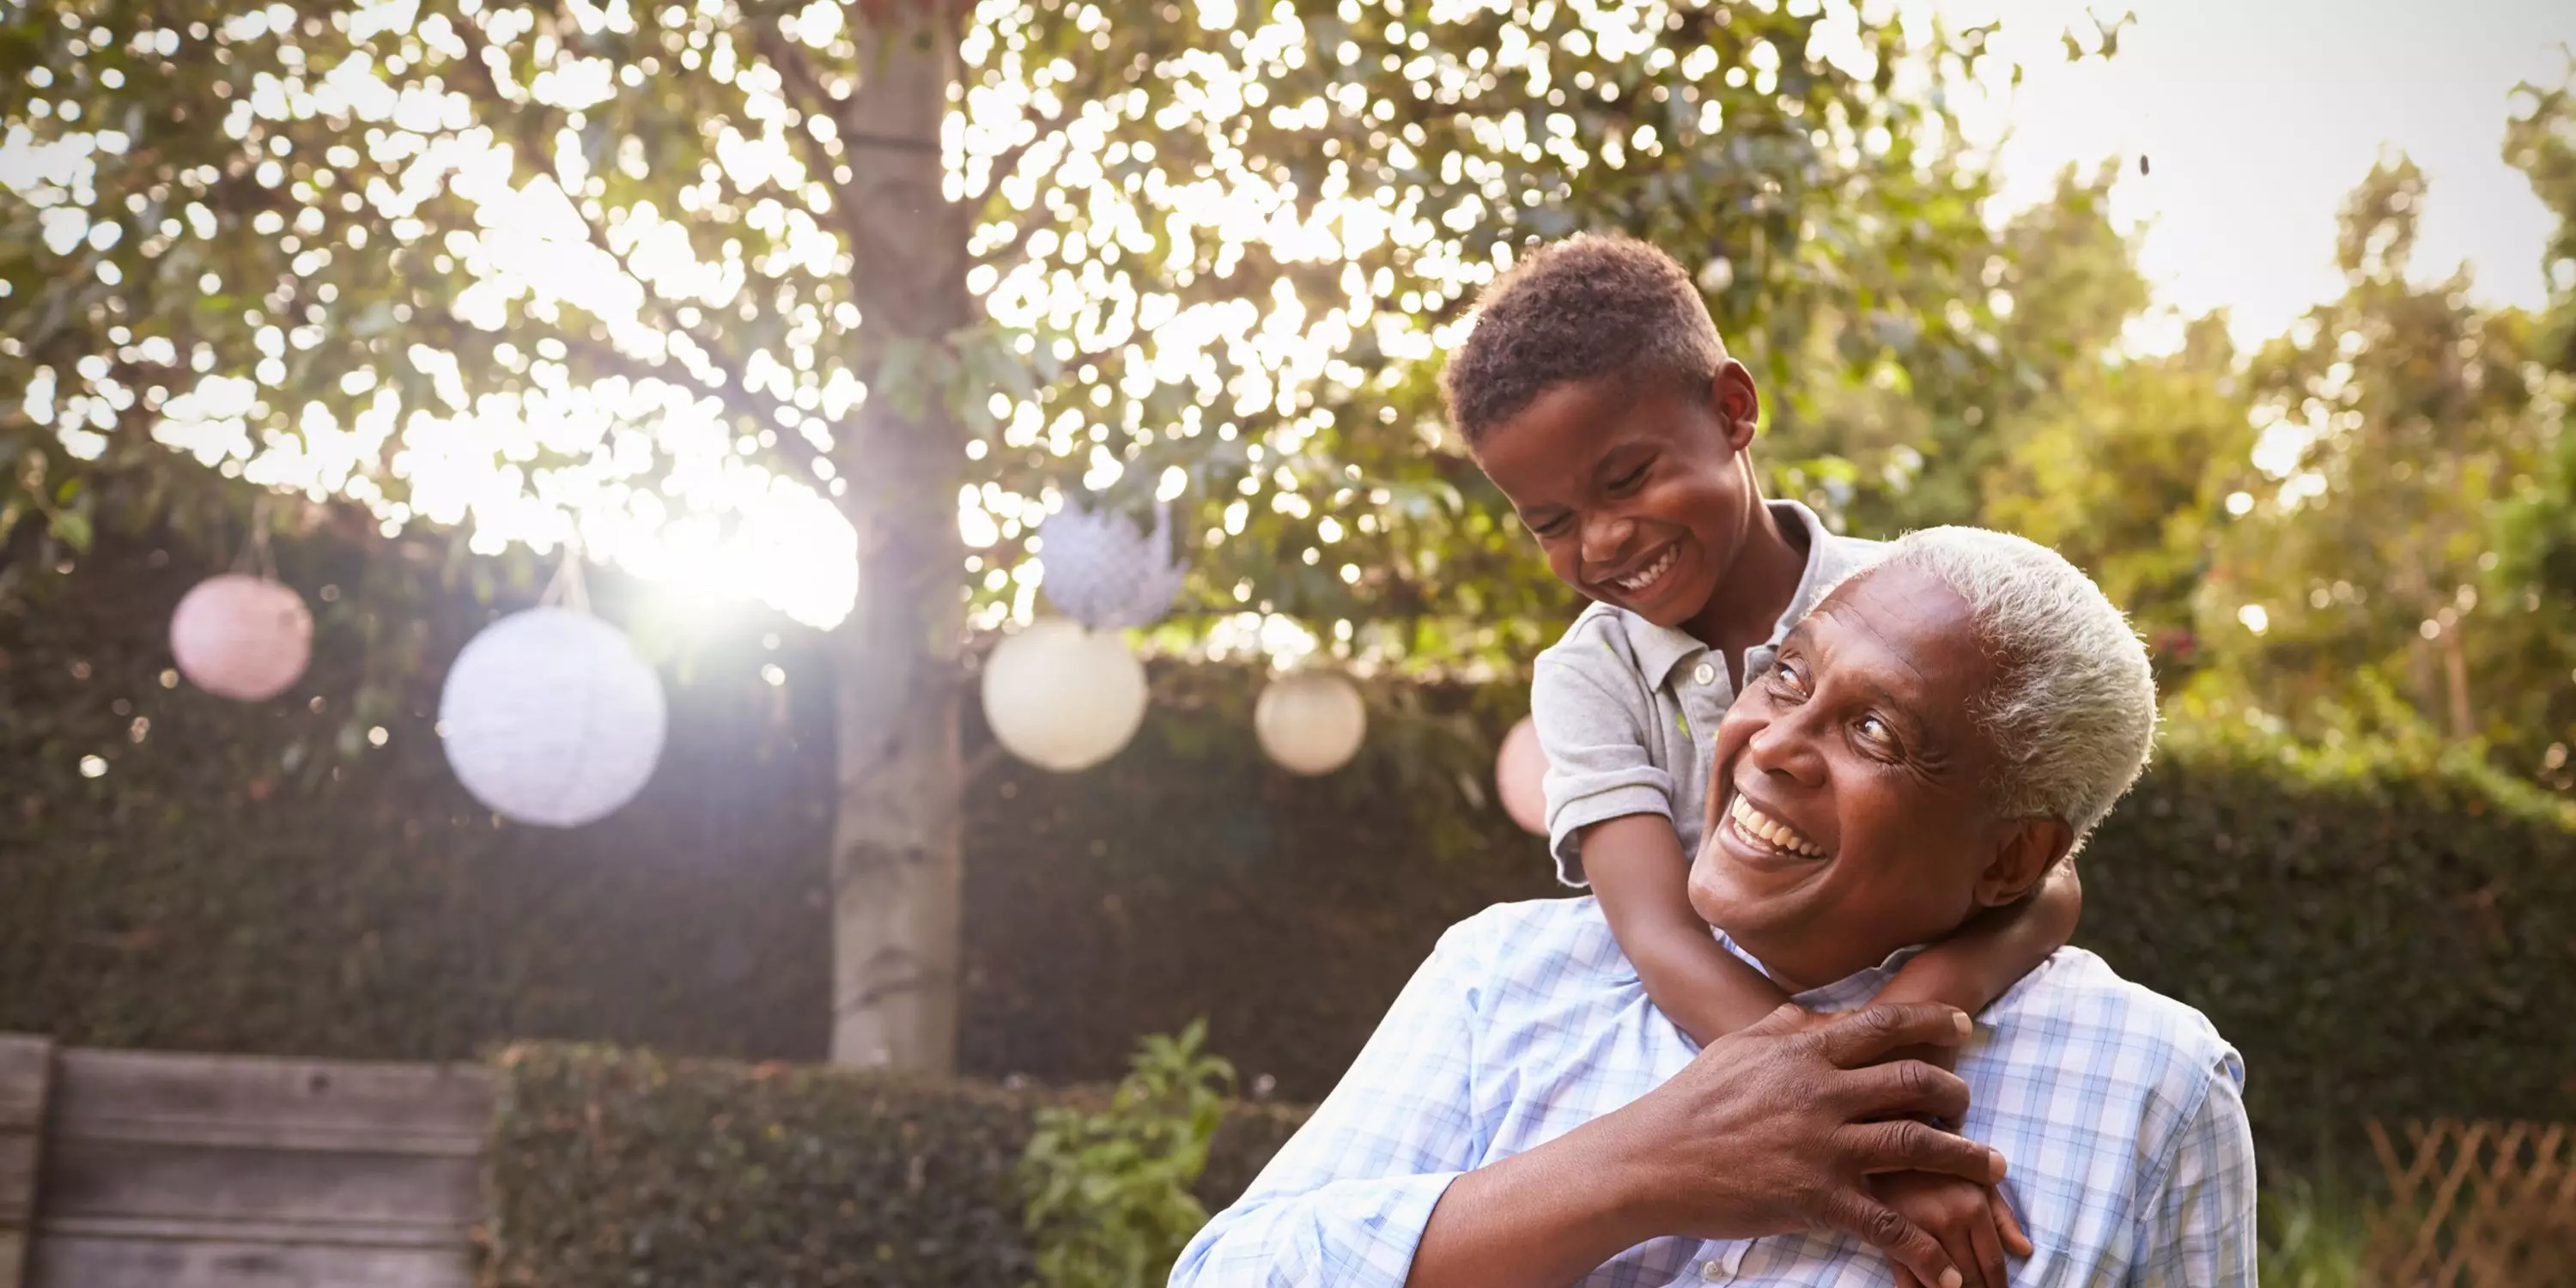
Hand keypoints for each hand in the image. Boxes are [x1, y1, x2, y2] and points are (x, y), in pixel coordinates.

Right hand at [1610, 1001, 2008, 1287]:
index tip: (1964, 1028)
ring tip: (1994, 1169)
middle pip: (1915, 1081)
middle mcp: (1822, 1093)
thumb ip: (1784, 1027)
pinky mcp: (1817, 1198)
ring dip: (1967, 1160)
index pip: (1884, 1025)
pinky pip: (1887, 1226)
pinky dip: (1923, 1250)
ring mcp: (1822, 1146)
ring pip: (1918, 1144)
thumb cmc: (1689, 1103)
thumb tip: (1818, 1014)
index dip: (1933, 1023)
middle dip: (1957, 1093)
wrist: (1650, 1162)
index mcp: (1804, 1051)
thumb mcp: (1736, 1049)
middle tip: (1971, 1105)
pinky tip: (1945, 1271)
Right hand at [1872, 1171, 2032, 1287]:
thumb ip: (2003, 1215)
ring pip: (1942, 1285)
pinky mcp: (1886, 1238)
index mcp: (1971, 1206)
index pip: (1992, 1265)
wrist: (1888, 1143)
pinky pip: (1907, 1282)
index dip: (2000, 1286)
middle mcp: (1945, 1221)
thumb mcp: (1978, 1179)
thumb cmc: (1939, 1163)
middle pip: (1970, 1279)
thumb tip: (2024, 1249)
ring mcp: (1913, 1231)